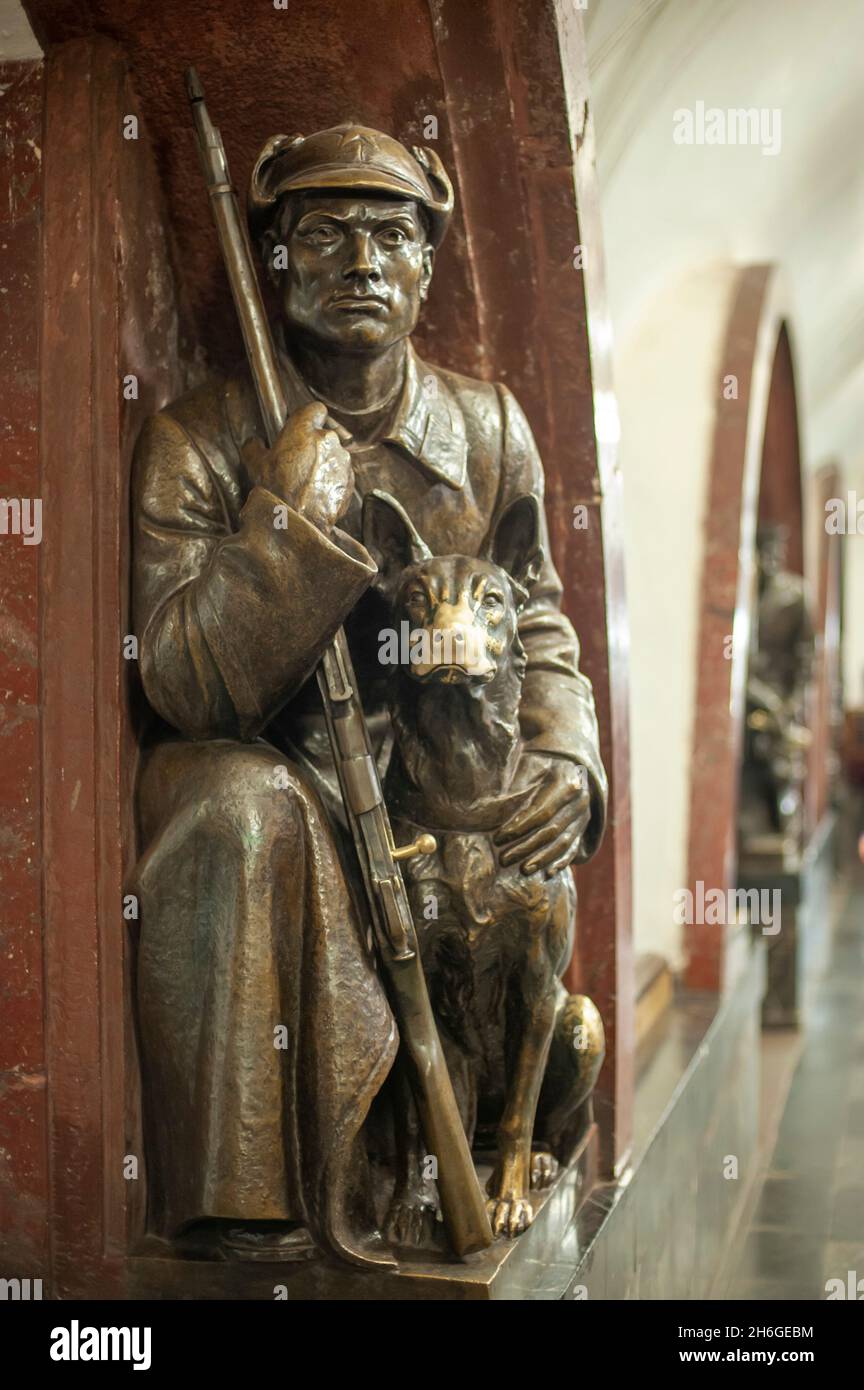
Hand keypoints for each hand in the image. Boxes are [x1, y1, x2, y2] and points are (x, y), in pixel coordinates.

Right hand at [250, 401, 352, 533]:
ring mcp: (342, 460)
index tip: (304, 425)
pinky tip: (317, 493)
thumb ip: (253, 446)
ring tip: (307, 481)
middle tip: (299, 460)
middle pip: (324, 434)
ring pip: (334, 455)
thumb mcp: (254, 464)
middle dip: (314, 445)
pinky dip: (331, 481)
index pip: (316, 409)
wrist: (297, 522)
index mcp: (304, 429)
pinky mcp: (349, 480)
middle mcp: (327, 440)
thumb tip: (254, 443)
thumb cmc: (276, 490)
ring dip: (324, 464)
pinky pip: (341, 474)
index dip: (310, 416)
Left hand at [494, 755, 591, 876]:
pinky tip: (548, 873)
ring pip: (563, 842)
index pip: (541, 812)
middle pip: (551, 830)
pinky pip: (574, 848)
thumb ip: (516, 784)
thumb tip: (489, 807)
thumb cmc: (540, 761)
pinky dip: (561, 861)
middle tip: (504, 859)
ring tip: (523, 869)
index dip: (519, 827)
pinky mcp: (584, 826)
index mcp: (567, 782)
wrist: (570, 759)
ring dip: (542, 859)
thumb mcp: (529, 765)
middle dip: (526, 847)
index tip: (498, 837)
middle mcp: (580, 801)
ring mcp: (584, 815)